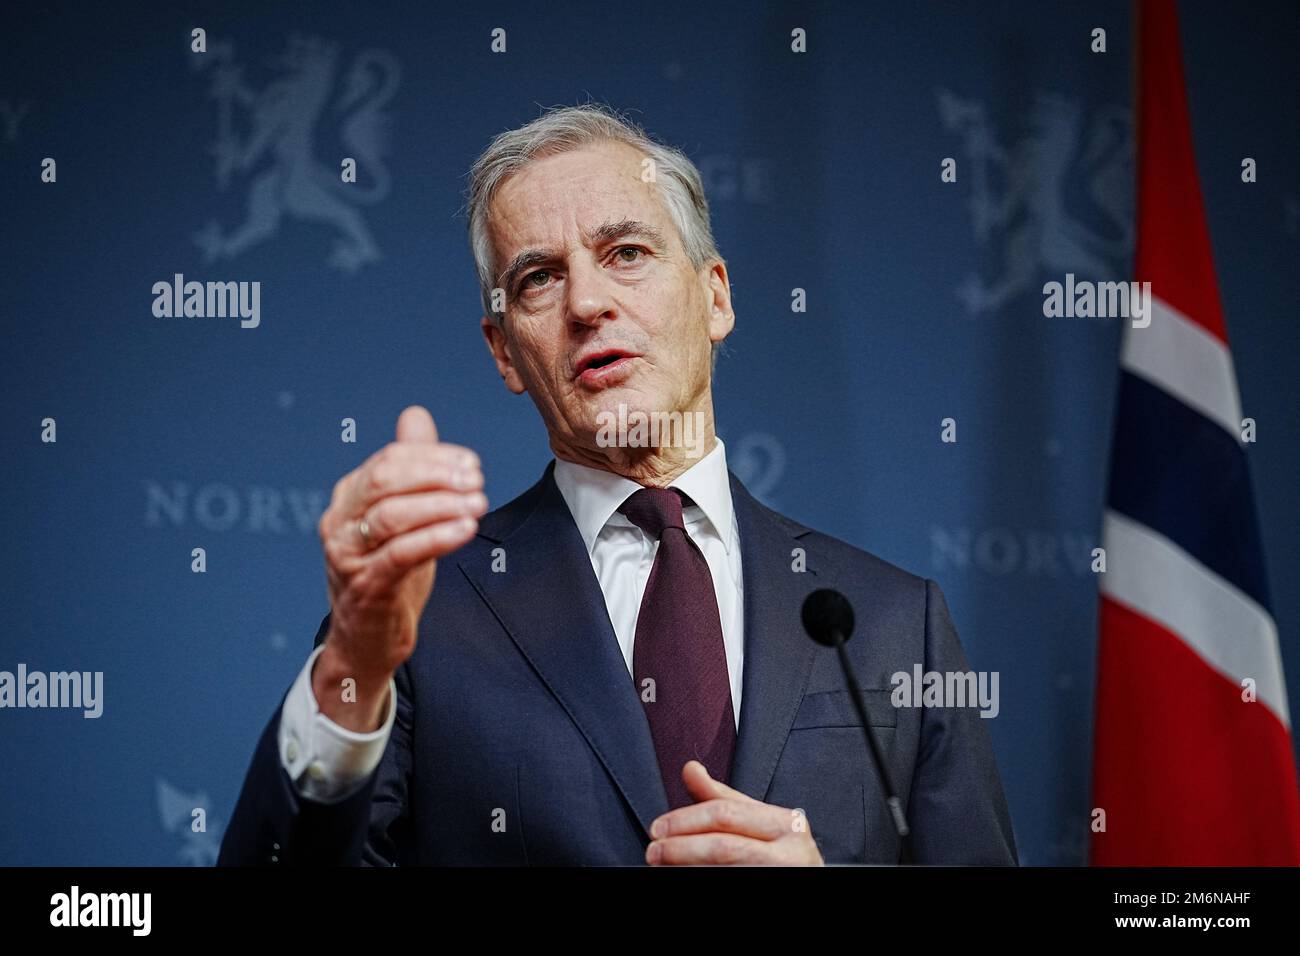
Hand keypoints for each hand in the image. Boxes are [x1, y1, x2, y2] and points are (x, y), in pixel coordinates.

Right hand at [313, 405, 486, 730]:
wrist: (366, 639)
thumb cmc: (388, 572)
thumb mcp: (402, 516)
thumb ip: (409, 467)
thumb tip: (415, 415)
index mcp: (349, 498)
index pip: (389, 460)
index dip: (433, 456)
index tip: (471, 463)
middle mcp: (340, 522)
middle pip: (385, 479)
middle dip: (436, 474)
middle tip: (476, 479)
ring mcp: (348, 555)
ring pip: (393, 515)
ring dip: (442, 504)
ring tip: (478, 502)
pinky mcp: (366, 587)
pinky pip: (401, 553)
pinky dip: (437, 536)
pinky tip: (465, 528)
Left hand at [645, 761, 824, 865]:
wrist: (810, 881)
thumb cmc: (782, 854)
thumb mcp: (759, 820)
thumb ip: (723, 797)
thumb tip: (690, 769)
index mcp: (786, 823)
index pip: (725, 814)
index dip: (685, 820)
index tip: (658, 827)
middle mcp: (789, 853)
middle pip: (723, 846)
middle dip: (680, 847)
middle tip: (654, 850)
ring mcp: (781, 875)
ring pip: (723, 870)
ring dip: (686, 865)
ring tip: (662, 864)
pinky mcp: (774, 890)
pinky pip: (728, 883)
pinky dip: (702, 877)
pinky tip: (685, 874)